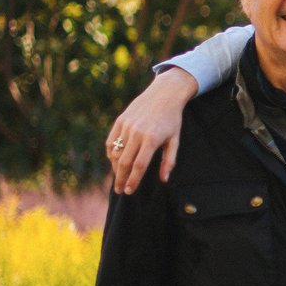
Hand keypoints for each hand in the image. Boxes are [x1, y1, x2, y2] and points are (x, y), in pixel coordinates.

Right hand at [107, 68, 197, 192]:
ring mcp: (127, 126)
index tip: (129, 191)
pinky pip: (111, 142)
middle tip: (120, 190)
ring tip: (119, 178)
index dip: (133, 181)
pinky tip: (115, 162)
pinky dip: (111, 154)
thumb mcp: (175, 140)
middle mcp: (137, 133)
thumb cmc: (172, 119)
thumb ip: (169, 160)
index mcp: (152, 139)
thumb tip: (163, 179)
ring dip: (115, 168)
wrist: (164, 94)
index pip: (139, 166)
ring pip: (116, 153)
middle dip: (121, 179)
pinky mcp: (120, 121)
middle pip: (124, 162)